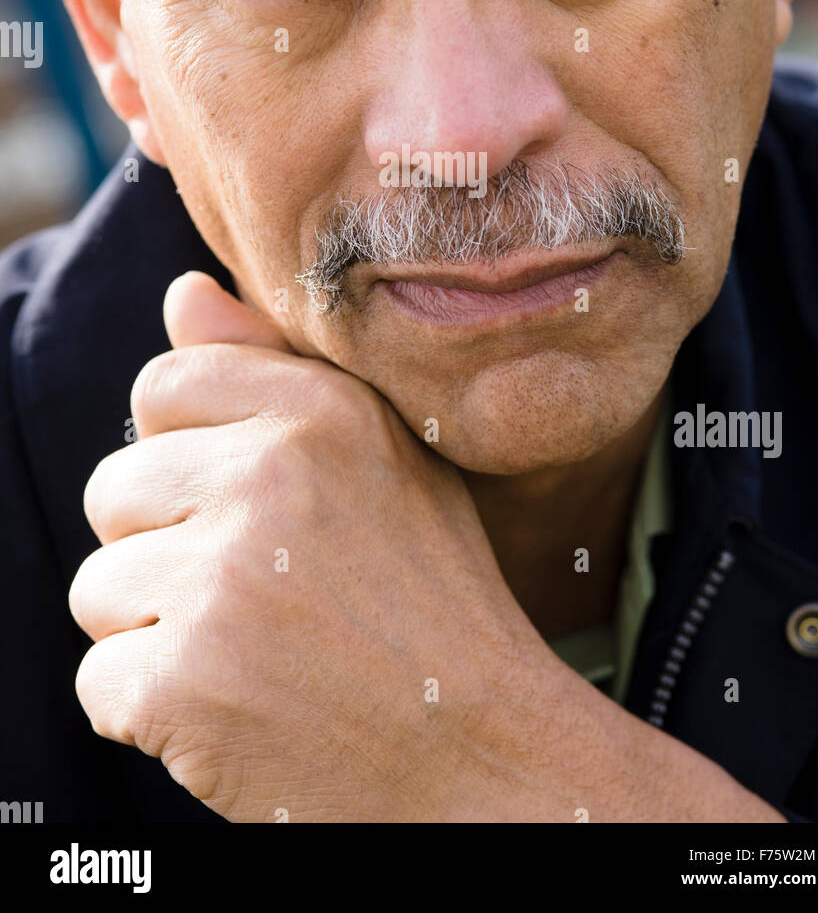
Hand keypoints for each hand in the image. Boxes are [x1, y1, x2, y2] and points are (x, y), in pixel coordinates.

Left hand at [69, 271, 551, 821]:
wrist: (484, 758)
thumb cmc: (432, 601)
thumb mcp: (383, 458)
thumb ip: (273, 366)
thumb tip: (181, 294)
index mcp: (319, 410)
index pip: (164, 385)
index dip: (194, 455)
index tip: (256, 511)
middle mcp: (267, 477)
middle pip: (116, 486)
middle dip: (167, 546)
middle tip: (265, 596)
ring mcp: (220, 581)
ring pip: (98, 586)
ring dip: (157, 630)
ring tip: (255, 654)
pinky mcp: (181, 682)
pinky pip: (99, 679)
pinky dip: (153, 710)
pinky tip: (236, 711)